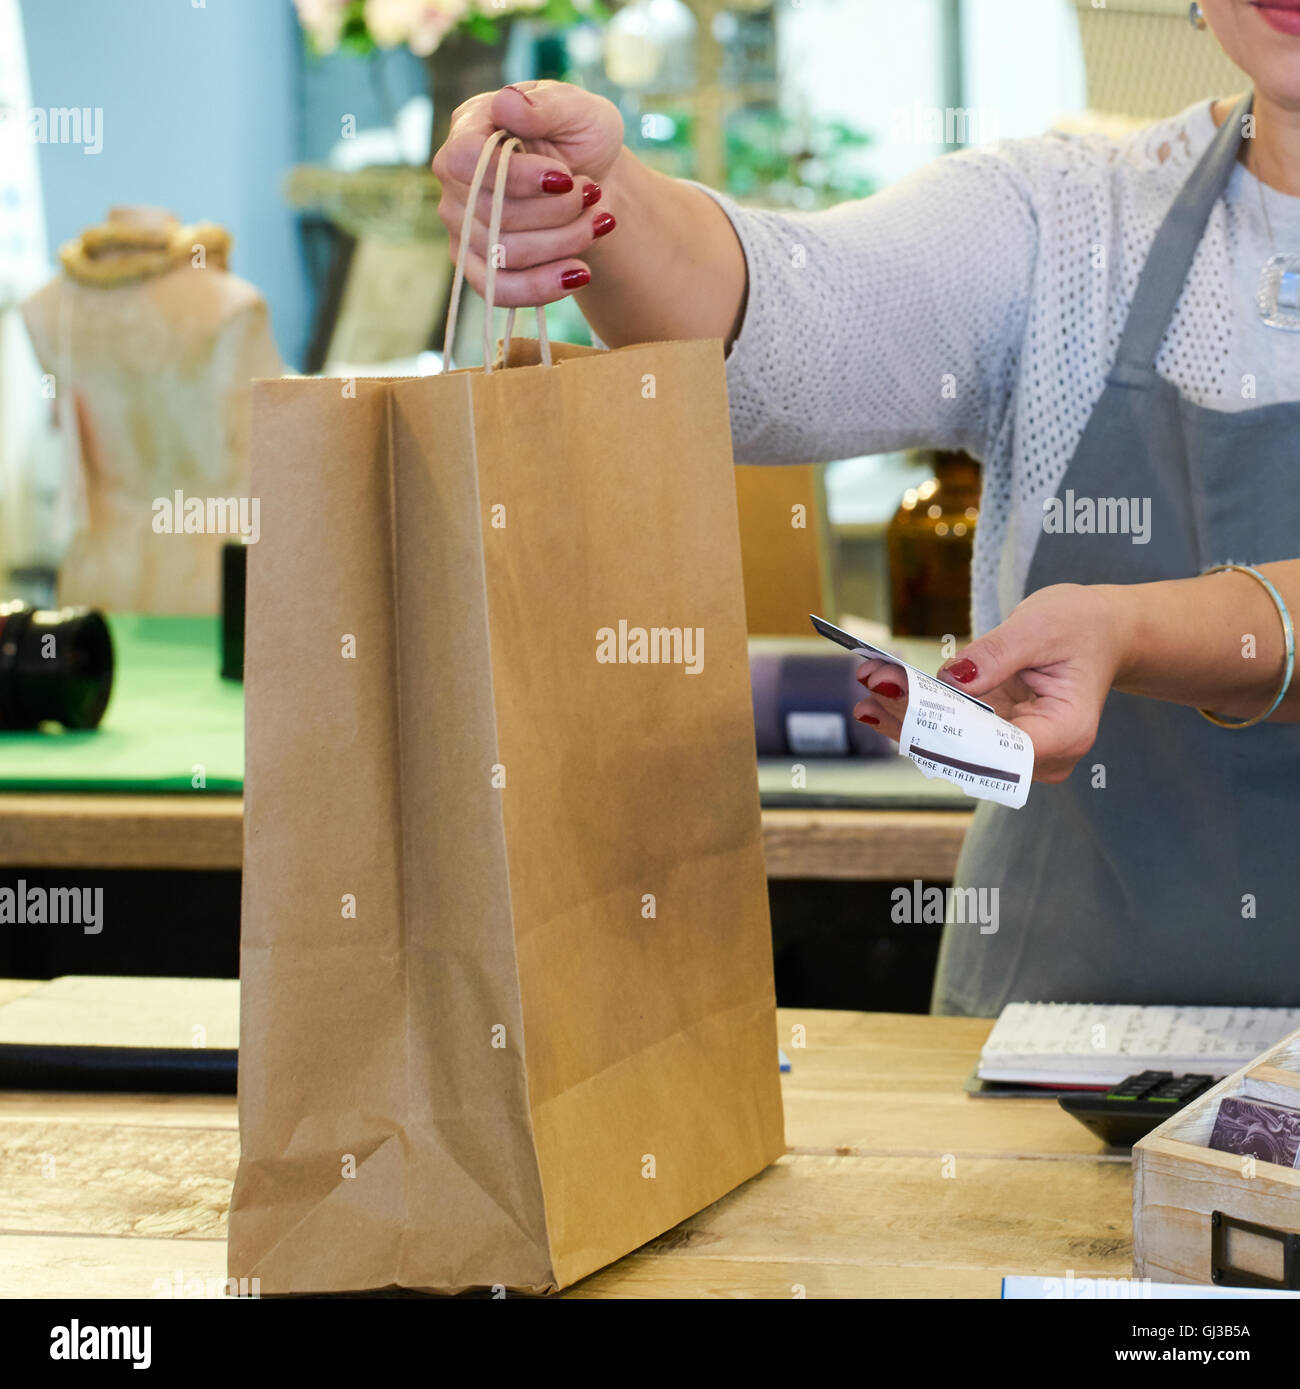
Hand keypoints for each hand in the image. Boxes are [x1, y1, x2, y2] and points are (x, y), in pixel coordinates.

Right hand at [433, 81, 624, 306]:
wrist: (595, 186)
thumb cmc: (584, 140)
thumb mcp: (581, 110)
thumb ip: (547, 104)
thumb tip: (505, 104)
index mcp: (470, 129)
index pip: (467, 160)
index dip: (516, 178)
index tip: (565, 179)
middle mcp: (456, 182)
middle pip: (496, 214)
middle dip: (558, 212)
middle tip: (594, 195)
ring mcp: (463, 228)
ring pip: (505, 255)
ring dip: (565, 242)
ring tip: (599, 221)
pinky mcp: (479, 267)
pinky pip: (498, 291)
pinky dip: (544, 286)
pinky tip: (579, 272)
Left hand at [852, 584, 1129, 783]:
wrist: (1100, 632)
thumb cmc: (1082, 627)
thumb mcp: (1041, 627)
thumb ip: (996, 655)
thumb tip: (952, 679)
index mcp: (1066, 732)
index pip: (997, 749)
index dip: (947, 731)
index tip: (906, 703)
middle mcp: (1043, 755)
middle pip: (967, 751)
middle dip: (915, 719)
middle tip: (874, 684)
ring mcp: (1017, 750)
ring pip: (952, 746)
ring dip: (907, 716)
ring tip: (870, 683)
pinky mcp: (997, 738)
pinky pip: (953, 731)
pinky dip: (919, 709)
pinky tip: (885, 690)